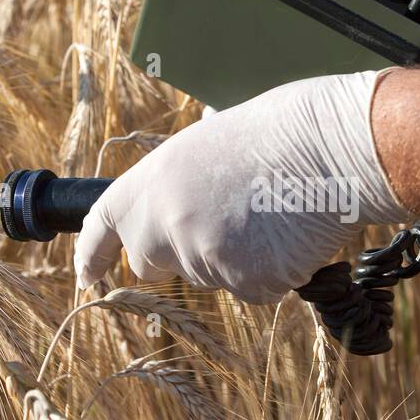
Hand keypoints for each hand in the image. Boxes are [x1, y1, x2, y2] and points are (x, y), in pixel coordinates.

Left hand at [74, 69, 410, 302]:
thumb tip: (191, 188)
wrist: (332, 147)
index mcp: (152, 180)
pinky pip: (254, 290)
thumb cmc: (282, 129)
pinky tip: (291, 235)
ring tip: (273, 213)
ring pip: (211, 277)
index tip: (87, 276)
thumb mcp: (213, 138)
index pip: (104, 225)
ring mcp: (205, 258)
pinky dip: (272, 272)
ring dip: (236, 258)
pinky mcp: (245, 283)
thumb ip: (185, 175)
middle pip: (154, 264)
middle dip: (178, 254)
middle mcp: (166, 224)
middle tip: (221, 226)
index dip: (92, 254)